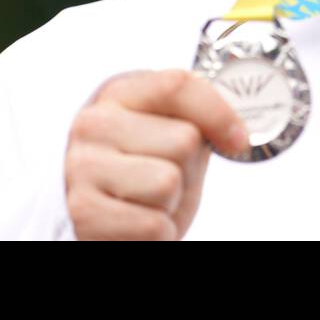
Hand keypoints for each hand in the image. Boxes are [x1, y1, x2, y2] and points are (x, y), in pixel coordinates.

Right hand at [64, 69, 248, 239]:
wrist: (107, 225)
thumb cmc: (146, 175)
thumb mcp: (171, 137)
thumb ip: (198, 119)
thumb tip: (237, 135)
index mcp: (118, 94)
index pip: (177, 86)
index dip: (219, 113)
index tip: (238, 141)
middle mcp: (92, 124)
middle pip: (184, 140)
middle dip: (187, 170)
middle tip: (163, 179)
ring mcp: (81, 167)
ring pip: (168, 182)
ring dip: (170, 204)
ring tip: (148, 202)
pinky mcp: (83, 213)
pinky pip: (154, 225)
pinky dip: (158, 234)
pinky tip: (136, 224)